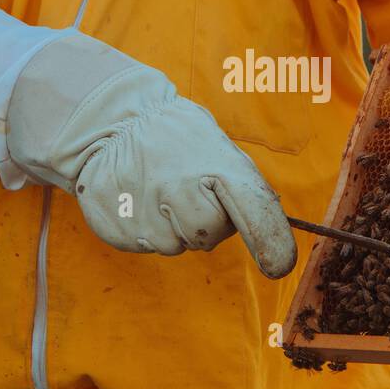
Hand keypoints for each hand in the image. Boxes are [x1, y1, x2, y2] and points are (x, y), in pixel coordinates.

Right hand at [5, 34, 297, 278]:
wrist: (110, 124)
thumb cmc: (177, 139)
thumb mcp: (214, 146)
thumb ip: (241, 187)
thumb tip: (270, 231)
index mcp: (215, 164)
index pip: (254, 208)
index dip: (270, 240)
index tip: (279, 265)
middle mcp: (179, 188)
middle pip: (209, 236)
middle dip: (206, 224)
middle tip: (188, 194)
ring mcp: (145, 209)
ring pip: (174, 244)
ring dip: (172, 227)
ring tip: (158, 191)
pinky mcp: (116, 227)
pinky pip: (144, 244)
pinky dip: (145, 228)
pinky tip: (138, 199)